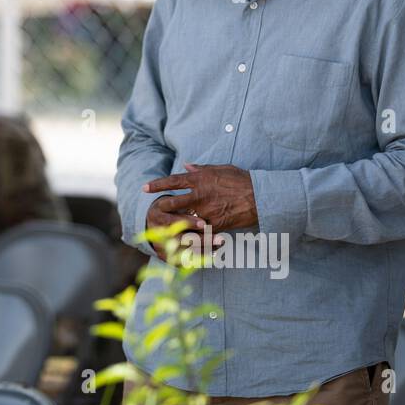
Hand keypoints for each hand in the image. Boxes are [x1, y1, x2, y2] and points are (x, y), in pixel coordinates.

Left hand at [143, 163, 257, 258]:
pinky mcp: (215, 224)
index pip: (173, 181)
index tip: (145, 188)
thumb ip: (202, 168)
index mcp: (200, 179)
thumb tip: (187, 165)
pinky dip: (193, 235)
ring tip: (164, 227)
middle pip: (173, 202)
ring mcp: (207, 211)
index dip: (157, 184)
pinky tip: (186, 239)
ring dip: (174, 223)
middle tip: (153, 210)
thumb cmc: (241, 180)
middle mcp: (200, 195)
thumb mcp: (221, 169)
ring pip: (184, 219)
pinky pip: (200, 231)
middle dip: (161, 207)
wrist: (259, 197)